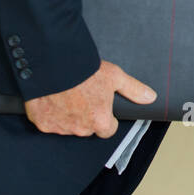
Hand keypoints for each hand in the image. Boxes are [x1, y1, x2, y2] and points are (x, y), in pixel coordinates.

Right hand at [23, 59, 155, 137]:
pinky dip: (51, 114)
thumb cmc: (85, 71)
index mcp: (100, 121)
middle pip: (87, 128)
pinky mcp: (43, 123)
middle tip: (83, 97)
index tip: (101, 107)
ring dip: (69, 116)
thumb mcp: (115, 76)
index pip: (108, 130)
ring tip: (67, 95)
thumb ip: (133, 89)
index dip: (106, 118)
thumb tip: (150, 97)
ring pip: (68, 126)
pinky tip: (53, 98)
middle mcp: (81, 129)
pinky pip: (49, 122)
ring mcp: (61, 127)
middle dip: (86, 116)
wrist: (53, 65)